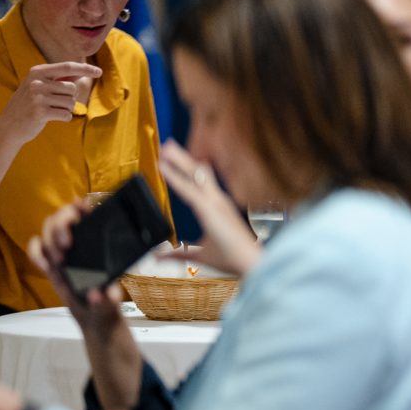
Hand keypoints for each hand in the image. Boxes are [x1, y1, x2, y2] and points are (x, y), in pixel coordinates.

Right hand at [0, 62, 100, 145]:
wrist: (9, 125)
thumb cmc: (29, 104)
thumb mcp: (40, 86)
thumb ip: (60, 79)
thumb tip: (83, 72)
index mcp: (37, 72)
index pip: (67, 67)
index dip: (85, 69)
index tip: (99, 71)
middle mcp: (37, 82)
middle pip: (72, 88)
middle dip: (70, 97)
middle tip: (54, 102)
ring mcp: (38, 97)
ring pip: (71, 102)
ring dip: (66, 109)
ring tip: (50, 110)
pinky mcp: (41, 112)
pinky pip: (67, 115)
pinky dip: (64, 118)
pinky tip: (50, 118)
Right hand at [27, 199, 127, 337]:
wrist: (94, 315)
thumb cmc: (106, 301)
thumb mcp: (112, 300)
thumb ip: (108, 298)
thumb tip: (100, 294)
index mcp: (100, 241)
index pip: (89, 214)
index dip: (83, 206)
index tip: (80, 206)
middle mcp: (80, 241)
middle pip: (63, 216)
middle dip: (61, 225)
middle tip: (67, 244)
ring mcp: (63, 250)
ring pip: (47, 229)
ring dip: (49, 240)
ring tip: (59, 260)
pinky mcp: (50, 261)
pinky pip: (36, 248)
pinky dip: (35, 253)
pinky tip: (44, 266)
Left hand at [158, 141, 261, 276]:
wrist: (251, 264)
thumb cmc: (232, 258)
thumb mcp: (200, 255)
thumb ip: (178, 254)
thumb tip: (159, 256)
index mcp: (217, 208)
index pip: (200, 183)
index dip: (187, 170)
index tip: (176, 159)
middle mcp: (217, 201)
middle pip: (198, 173)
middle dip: (182, 158)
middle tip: (167, 144)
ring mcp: (216, 202)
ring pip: (195, 174)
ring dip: (179, 160)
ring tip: (166, 147)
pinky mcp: (211, 208)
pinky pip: (188, 189)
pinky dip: (174, 176)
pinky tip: (162, 167)